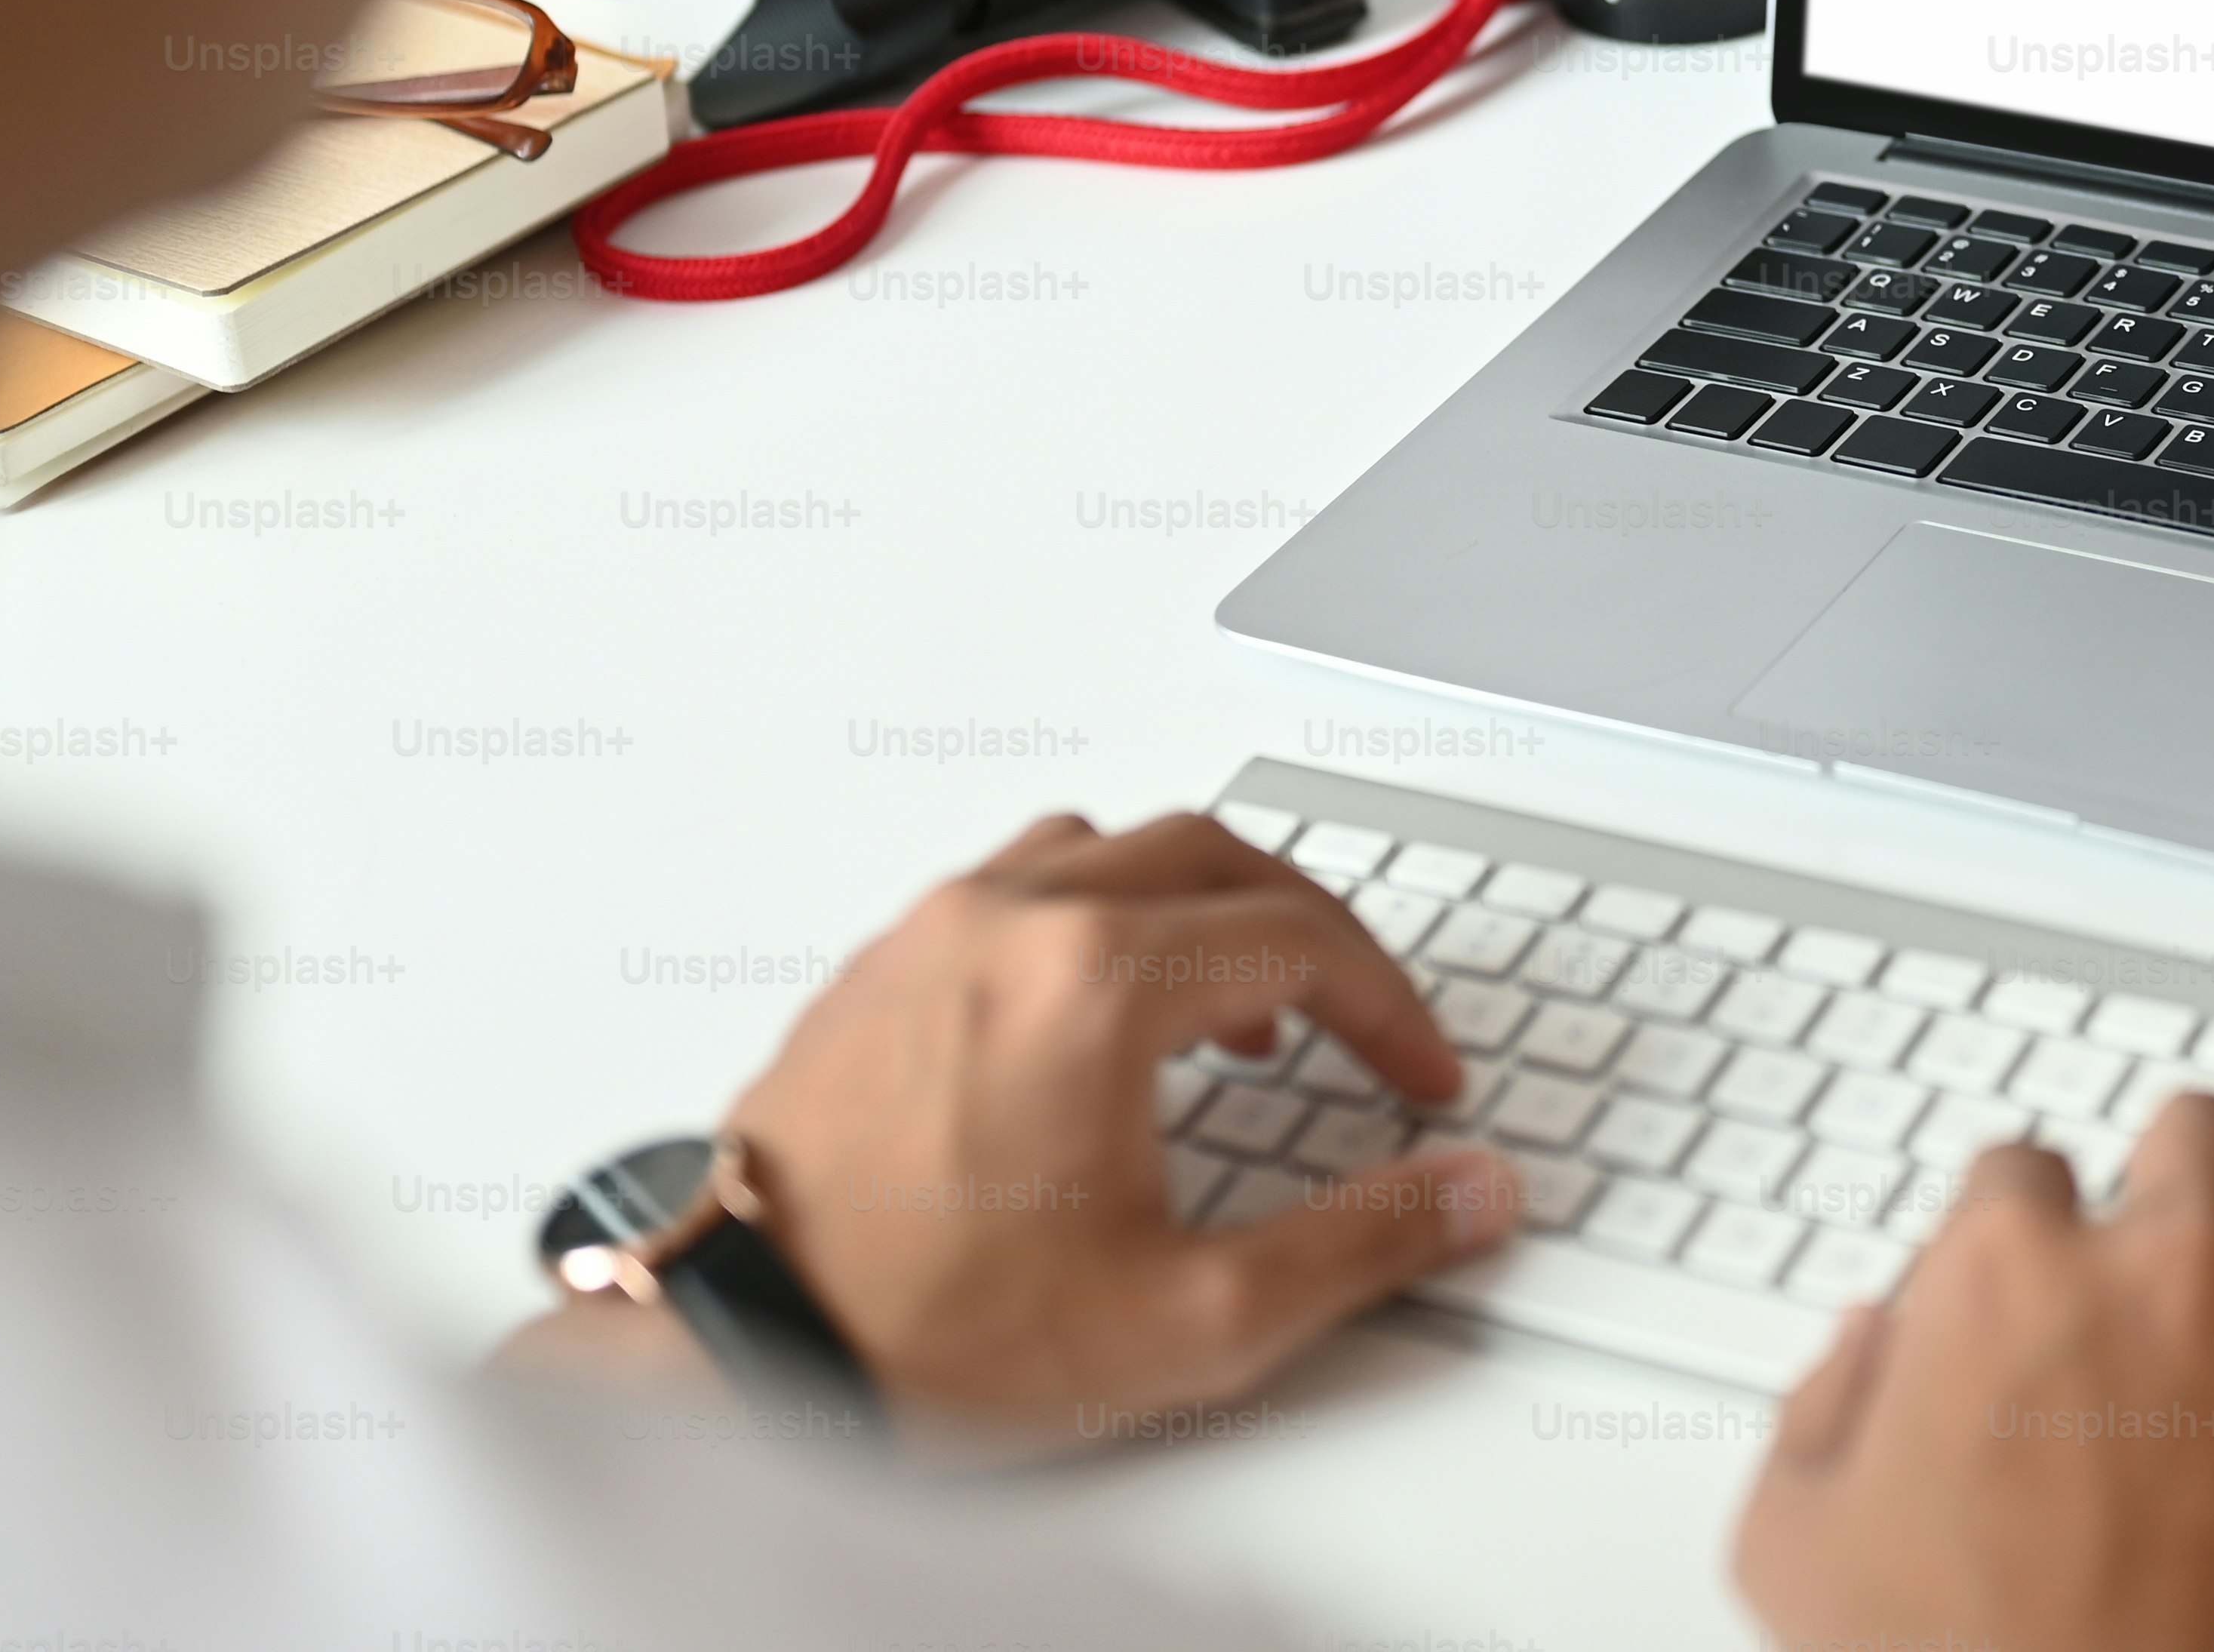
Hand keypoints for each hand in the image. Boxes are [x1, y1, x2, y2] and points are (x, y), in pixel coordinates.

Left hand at [715, 810, 1515, 1441]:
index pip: (1298, 940)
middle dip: (1311, 935)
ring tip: (1241, 1015)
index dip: (1389, 1011)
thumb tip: (1468, 1194)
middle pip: (1210, 856)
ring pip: (1104, 850)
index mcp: (1093, 980)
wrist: (745, 1363)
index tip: (1420, 1081)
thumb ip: (1360, 1245)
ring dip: (1196, 910)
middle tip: (1362, 1022)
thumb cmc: (925, 1336)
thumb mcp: (1192, 1319)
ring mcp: (926, 938)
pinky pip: (1013, 887)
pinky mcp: (871, 975)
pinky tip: (1102, 1028)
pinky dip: (1094, 921)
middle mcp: (1006, 922)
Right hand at [1734, 1094, 2213, 1651]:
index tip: (2030, 1262)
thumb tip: (1865, 1344)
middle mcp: (2157, 1274)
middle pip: (2195, 1128)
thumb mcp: (1796, 1547)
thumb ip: (1818, 1412)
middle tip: (2168, 1231)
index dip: (2019, 1218)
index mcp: (2004, 1280)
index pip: (2018, 1163)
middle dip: (2177, 1169)